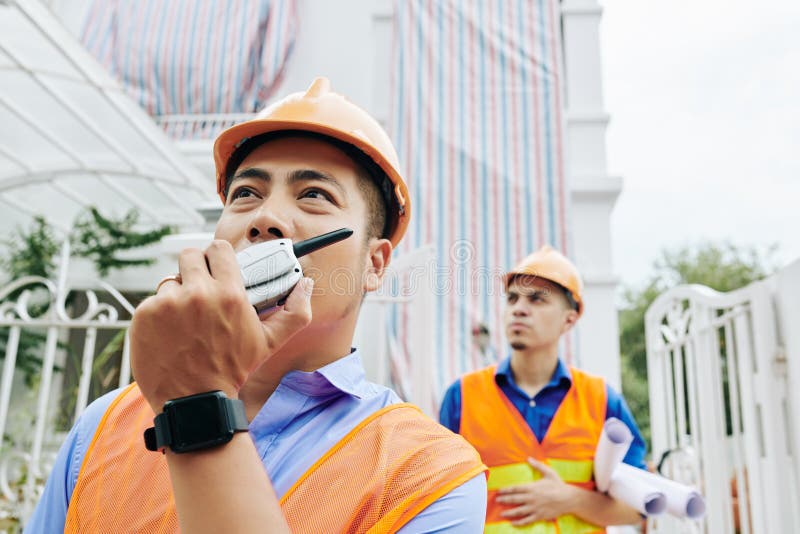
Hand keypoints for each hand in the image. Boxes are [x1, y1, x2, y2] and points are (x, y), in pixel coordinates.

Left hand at [130, 240, 312, 411]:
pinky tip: (170, 333)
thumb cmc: (234, 371)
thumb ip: (295, 311)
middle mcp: (197, 294)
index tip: (217, 267)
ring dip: (176, 294)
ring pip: (169, 281)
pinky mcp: (143, 316)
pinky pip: (151, 302)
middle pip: (189, 255)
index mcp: (229, 294)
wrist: (195, 402)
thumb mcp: (270, 342)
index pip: (218, 249)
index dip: (218, 256)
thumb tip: (306, 284)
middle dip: (195, 268)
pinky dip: (158, 314)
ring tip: (185, 320)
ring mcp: (166, 304)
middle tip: (199, 287)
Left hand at [495, 457, 576, 525]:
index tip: (499, 490)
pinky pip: (527, 520)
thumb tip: (528, 458)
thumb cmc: (558, 485)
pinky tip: (513, 524)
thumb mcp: (548, 472)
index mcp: (532, 488)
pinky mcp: (539, 516)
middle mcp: (532, 498)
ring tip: (502, 514)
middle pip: (515, 499)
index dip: (506, 490)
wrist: (569, 499)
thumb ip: (537, 465)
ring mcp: (535, 508)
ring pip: (519, 511)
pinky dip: (519, 523)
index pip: (516, 489)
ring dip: (509, 513)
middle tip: (497, 500)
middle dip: (505, 500)